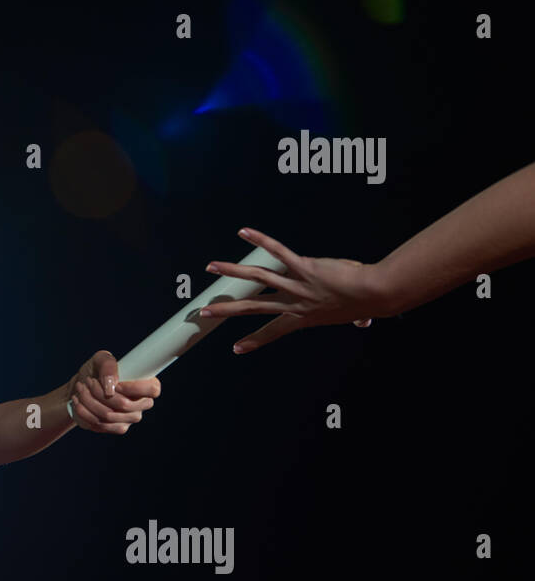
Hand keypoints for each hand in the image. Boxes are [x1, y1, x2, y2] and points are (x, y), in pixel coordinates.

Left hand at [67, 350, 160, 433]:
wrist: (82, 388)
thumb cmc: (96, 371)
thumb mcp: (100, 359)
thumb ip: (108, 365)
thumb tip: (112, 385)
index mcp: (145, 384)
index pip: (152, 389)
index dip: (134, 388)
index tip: (115, 383)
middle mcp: (142, 404)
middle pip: (125, 405)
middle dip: (100, 392)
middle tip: (88, 381)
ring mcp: (130, 418)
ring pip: (109, 415)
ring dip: (89, 400)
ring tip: (81, 388)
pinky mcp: (117, 428)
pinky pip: (101, 424)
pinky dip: (85, 412)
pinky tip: (78, 401)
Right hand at [200, 228, 387, 353]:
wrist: (375, 294)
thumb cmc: (368, 303)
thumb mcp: (356, 314)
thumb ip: (355, 317)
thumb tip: (365, 321)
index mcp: (304, 317)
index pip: (273, 331)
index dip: (254, 340)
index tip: (236, 348)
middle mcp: (295, 304)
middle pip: (253, 307)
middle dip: (226, 310)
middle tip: (204, 311)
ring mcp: (297, 285)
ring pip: (257, 278)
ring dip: (232, 272)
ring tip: (212, 268)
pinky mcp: (304, 267)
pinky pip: (278, 252)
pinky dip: (261, 240)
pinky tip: (244, 232)